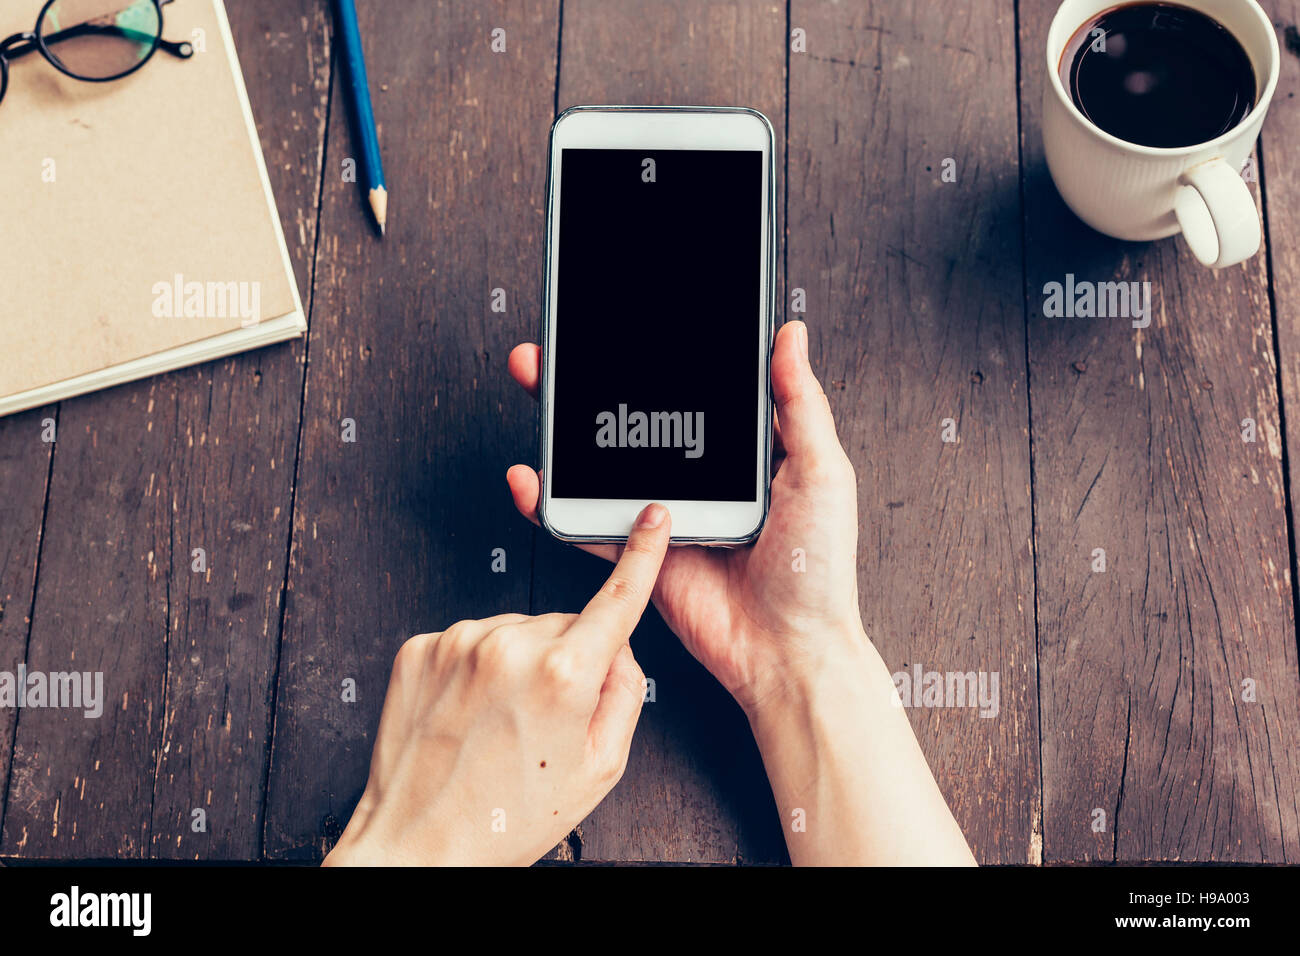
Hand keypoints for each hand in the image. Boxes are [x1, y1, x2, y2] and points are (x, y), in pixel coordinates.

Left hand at [324, 504, 670, 865]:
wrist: (421, 845)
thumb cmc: (508, 817)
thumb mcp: (599, 768)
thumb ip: (624, 695)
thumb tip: (618, 651)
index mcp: (564, 675)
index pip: (616, 600)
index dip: (641, 557)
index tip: (651, 520)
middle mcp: (510, 646)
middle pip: (562, 627)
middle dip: (564, 660)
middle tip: (544, 720)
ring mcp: (459, 642)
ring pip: (514, 632)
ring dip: (517, 664)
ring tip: (498, 723)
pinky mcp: (421, 647)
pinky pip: (470, 641)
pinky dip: (475, 669)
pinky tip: (469, 712)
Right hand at [505, 321, 862, 714]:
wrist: (788, 651)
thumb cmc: (817, 570)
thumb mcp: (822, 473)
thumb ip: (800, 404)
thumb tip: (790, 335)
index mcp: (743, 454)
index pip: (693, 392)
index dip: (657, 358)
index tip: (627, 325)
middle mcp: (700, 480)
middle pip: (636, 418)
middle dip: (591, 379)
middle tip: (560, 347)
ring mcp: (665, 516)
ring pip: (604, 463)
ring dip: (564, 427)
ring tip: (537, 385)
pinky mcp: (640, 554)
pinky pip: (589, 523)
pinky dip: (553, 503)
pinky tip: (531, 479)